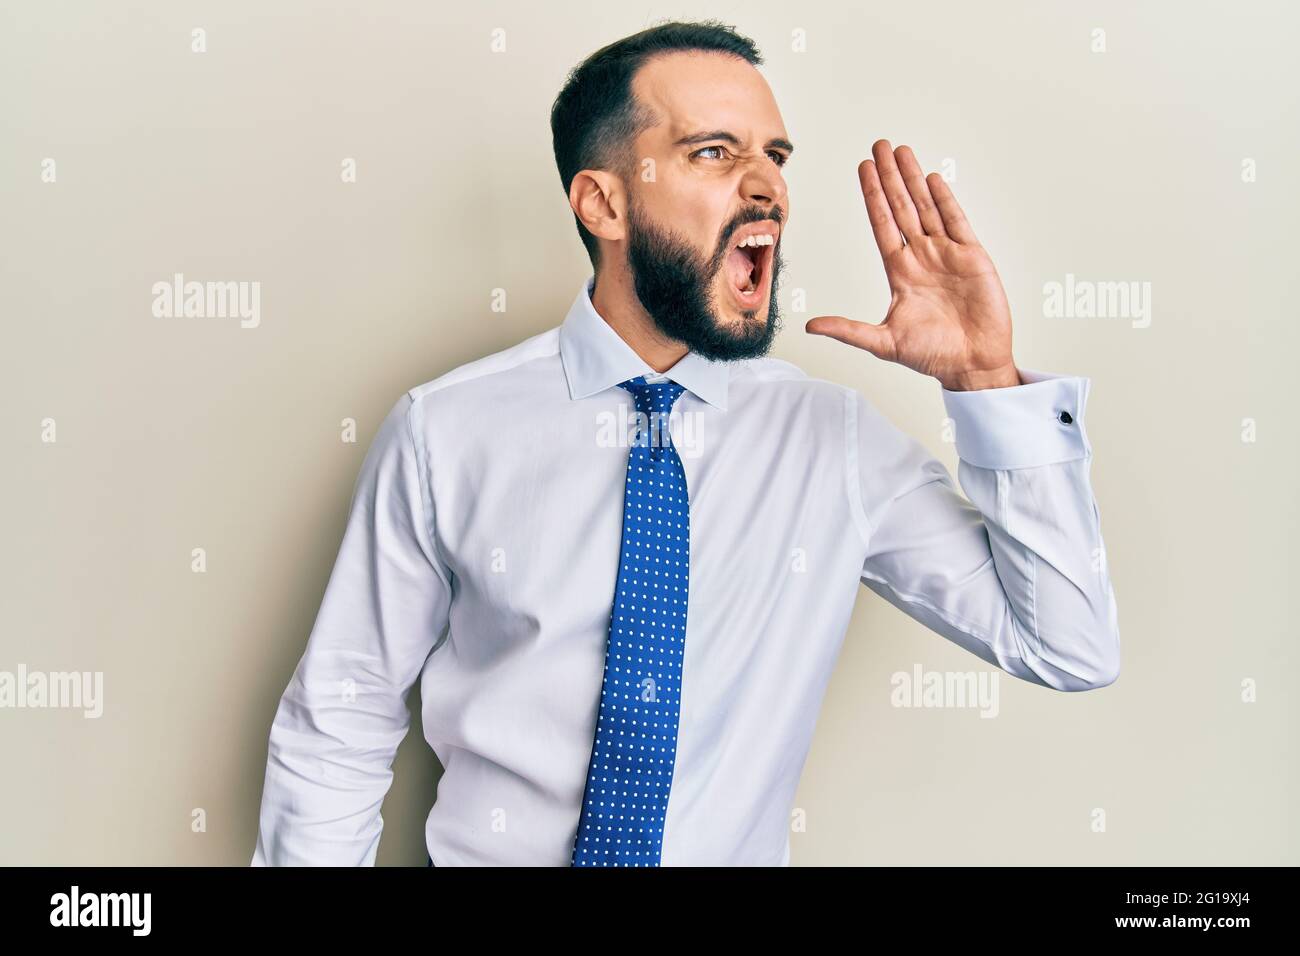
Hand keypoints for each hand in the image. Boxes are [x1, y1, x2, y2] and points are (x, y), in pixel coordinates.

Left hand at [806, 140, 1018, 390]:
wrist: (972, 365)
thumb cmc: (931, 356)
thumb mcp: (882, 342)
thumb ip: (847, 330)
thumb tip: (809, 326)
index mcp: (900, 272)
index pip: (882, 225)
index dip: (872, 197)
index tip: (862, 169)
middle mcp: (922, 258)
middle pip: (901, 207)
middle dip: (889, 177)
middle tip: (879, 146)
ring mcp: (947, 254)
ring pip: (926, 207)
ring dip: (913, 179)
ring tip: (902, 151)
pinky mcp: (972, 257)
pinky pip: (956, 221)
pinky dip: (944, 200)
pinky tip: (932, 179)